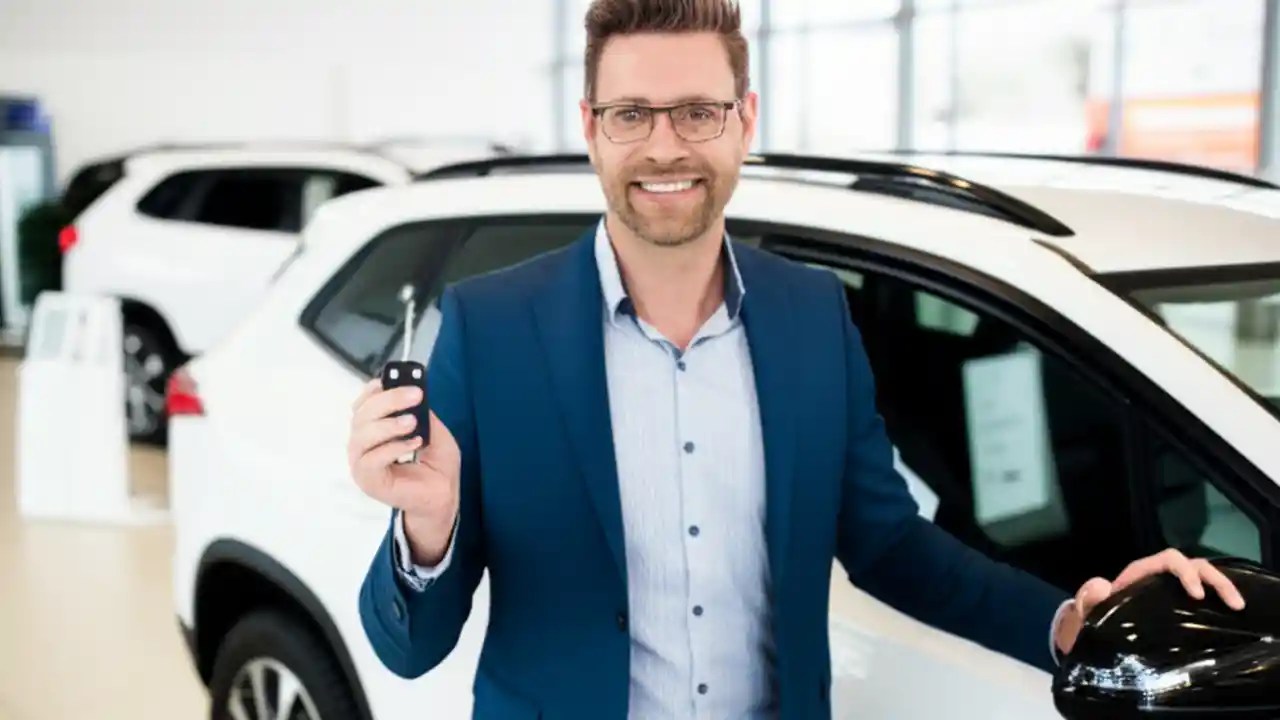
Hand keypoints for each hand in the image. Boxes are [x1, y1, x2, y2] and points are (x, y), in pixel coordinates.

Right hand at [348, 378, 460, 564]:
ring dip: (388, 424)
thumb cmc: (435, 465)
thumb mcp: (434, 431)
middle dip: (388, 400)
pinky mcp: (368, 480)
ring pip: (361, 436)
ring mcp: (362, 463)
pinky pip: (370, 460)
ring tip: (412, 423)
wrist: (443, 496)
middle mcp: (363, 444)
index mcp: (374, 429)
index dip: (374, 390)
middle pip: (361, 414)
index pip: (363, 404)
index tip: (391, 379)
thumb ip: (422, 413)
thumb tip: (413, 393)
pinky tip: (413, 443)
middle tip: (415, 395)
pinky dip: (392, 447)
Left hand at [1054, 548, 1246, 655]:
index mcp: (1138, 573)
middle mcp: (1157, 576)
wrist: (1092, 630)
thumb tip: (1101, 586)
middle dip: (1214, 578)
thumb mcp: (1086, 609)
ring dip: (1223, 586)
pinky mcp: (1177, 604)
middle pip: (1192, 564)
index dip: (1185, 571)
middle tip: (1233, 603)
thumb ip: (1088, 599)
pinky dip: (1218, 598)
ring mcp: (1169, 589)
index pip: (1167, 560)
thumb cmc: (1091, 616)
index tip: (1197, 595)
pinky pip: (1202, 593)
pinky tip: (1233, 614)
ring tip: (1239, 606)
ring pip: (1202, 576)